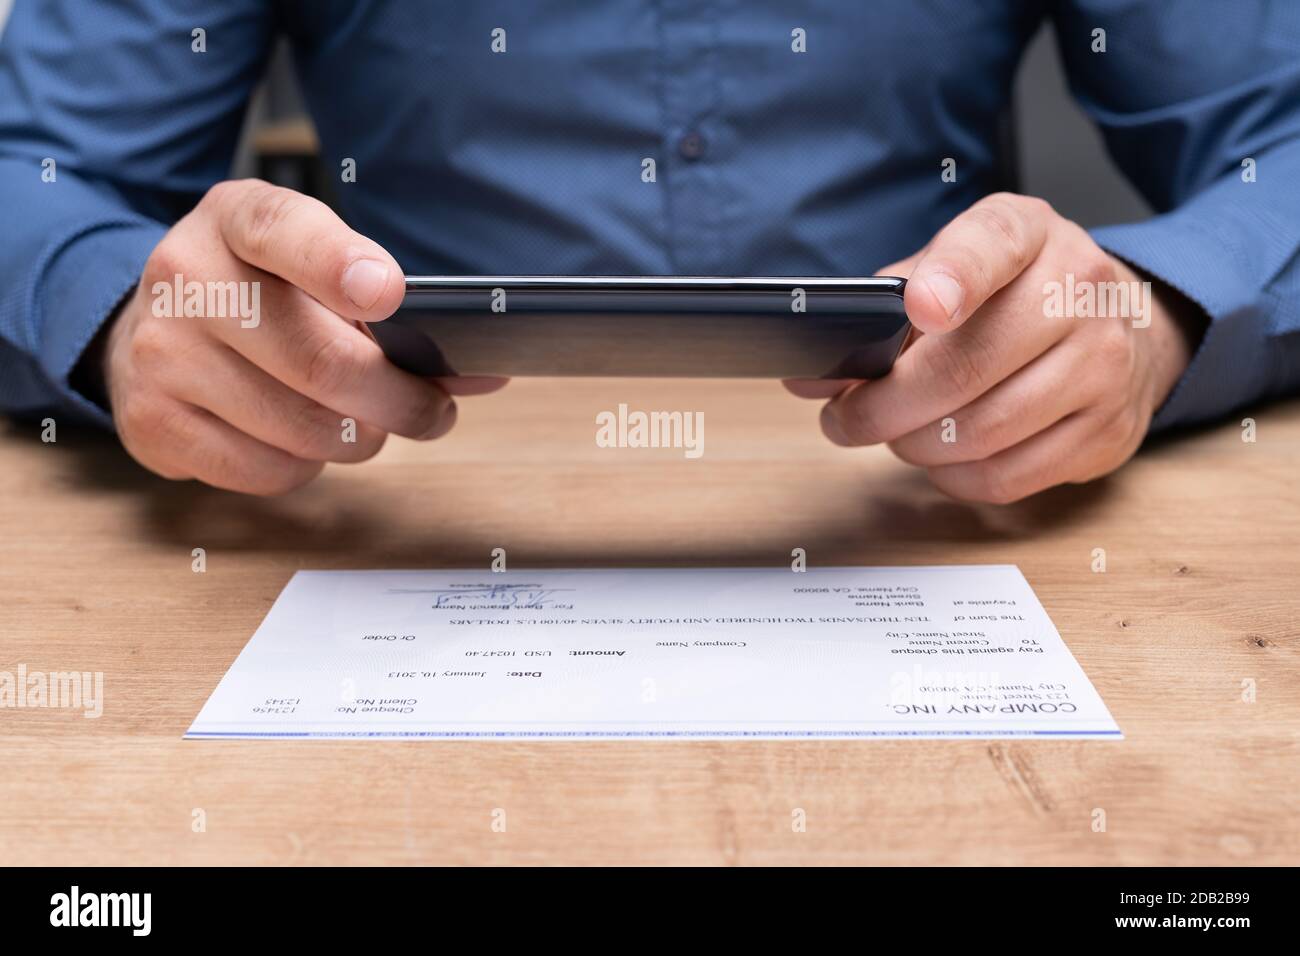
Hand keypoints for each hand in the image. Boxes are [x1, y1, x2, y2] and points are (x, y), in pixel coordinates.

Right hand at [102, 179, 503, 494]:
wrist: (151, 327)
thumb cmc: (262, 296)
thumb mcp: (313, 263)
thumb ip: (387, 304)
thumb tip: (479, 375)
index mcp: (236, 218)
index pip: (286, 231)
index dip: (341, 266)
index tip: (389, 295)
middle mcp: (186, 277)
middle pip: (322, 361)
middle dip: (399, 399)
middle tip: (433, 411)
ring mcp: (161, 353)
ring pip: (304, 428)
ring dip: (358, 438)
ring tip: (362, 421)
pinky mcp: (152, 423)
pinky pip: (267, 471)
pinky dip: (306, 467)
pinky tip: (301, 440)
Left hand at [786, 193, 1202, 503]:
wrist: (1123, 325)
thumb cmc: (1012, 295)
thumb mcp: (957, 265)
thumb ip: (886, 306)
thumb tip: (812, 379)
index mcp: (1028, 233)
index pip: (990, 246)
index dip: (951, 279)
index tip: (919, 308)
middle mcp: (1078, 291)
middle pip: (964, 367)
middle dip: (882, 408)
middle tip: (844, 420)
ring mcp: (1103, 365)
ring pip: (980, 433)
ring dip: (913, 446)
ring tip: (895, 433)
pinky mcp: (1106, 432)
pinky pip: (1004, 477)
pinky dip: (952, 477)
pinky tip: (940, 457)